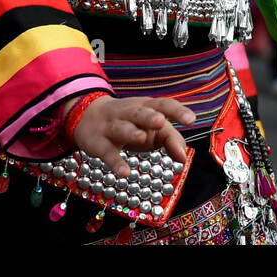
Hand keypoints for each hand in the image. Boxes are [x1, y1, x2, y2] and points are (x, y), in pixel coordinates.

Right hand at [64, 94, 193, 176]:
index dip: (176, 111)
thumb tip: (184, 157)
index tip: (191, 120)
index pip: (162, 104)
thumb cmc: (129, 123)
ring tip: (141, 138)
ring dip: (131, 132)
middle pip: (139, 112)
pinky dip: (116, 162)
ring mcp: (111, 126)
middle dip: (149, 116)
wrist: (86, 115)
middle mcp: (128, 113)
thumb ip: (170, 138)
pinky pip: (107, 152)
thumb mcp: (149, 127)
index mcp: (145, 107)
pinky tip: (125, 172)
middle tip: (160, 121)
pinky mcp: (98, 142)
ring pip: (121, 127)